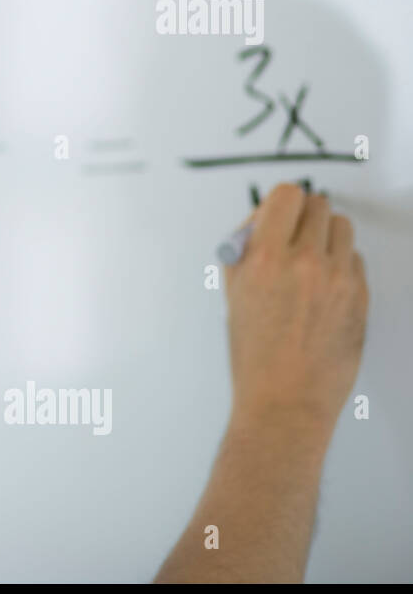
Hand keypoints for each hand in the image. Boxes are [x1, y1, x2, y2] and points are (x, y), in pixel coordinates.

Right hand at [224, 182, 368, 435]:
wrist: (286, 398)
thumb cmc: (255, 354)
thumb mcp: (234, 294)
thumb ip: (246, 252)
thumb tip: (259, 225)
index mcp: (265, 258)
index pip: (286, 195)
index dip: (280, 203)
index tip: (276, 214)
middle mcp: (305, 262)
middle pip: (318, 205)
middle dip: (302, 217)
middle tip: (292, 237)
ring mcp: (337, 278)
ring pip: (342, 227)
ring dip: (326, 236)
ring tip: (310, 261)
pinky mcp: (359, 295)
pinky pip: (354, 258)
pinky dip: (340, 263)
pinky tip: (323, 286)